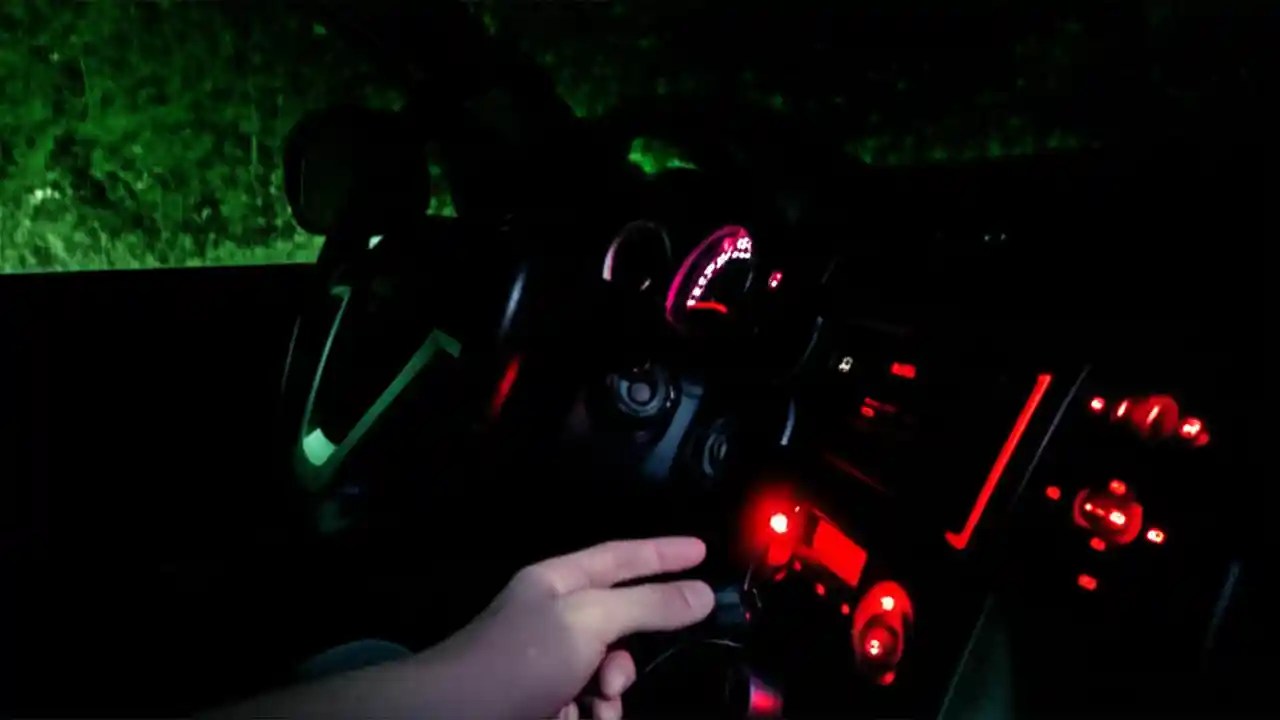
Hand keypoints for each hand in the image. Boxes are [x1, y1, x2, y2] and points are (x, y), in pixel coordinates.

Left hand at [421, 537, 714, 719]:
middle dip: (630, 654)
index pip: (620, 557)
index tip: (703, 551)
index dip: (662, 552)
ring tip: (587, 707)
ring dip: (608, 695)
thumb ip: (648, 604)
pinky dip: (590, 717)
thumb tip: (702, 593)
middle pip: (621, 626)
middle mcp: (554, 621)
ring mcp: (550, 668)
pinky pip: (591, 708)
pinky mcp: (548, 706)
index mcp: (557, 584)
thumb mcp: (590, 620)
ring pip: (610, 676)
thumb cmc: (520, 659)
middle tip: (614, 676)